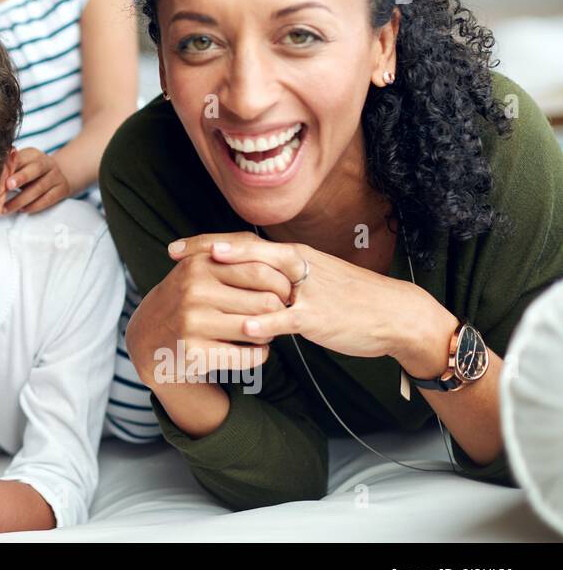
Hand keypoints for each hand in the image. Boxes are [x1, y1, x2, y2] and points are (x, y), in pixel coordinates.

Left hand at [3, 148, 70, 213]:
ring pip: (39, 188)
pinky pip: (48, 199)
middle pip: (34, 169)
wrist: (58, 174)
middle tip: (7, 186)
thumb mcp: (22, 165)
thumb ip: (9, 170)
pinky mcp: (61, 189)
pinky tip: (22, 210)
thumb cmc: (31, 171)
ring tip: (6, 208)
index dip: (9, 169)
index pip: (20, 159)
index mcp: (32, 154)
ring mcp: (56, 176)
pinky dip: (34, 206)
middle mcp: (46, 163)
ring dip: (21, 200)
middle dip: (20, 178)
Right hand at [127, 231, 289, 387]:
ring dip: (269, 334)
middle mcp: (194, 291)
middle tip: (275, 315)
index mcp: (200, 265)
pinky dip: (260, 354)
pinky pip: (250, 356)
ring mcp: (193, 322)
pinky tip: (250, 350)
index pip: (260, 271)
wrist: (148, 337)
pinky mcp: (195, 352)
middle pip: (265, 302)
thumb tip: (283, 256)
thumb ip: (238, 249)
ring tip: (261, 331)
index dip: (282, 284)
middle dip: (278, 311)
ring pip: (260, 330)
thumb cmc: (187, 297)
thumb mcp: (202, 265)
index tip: (284, 293)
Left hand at [172, 233, 455, 373]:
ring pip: (267, 276)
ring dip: (235, 270)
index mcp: (294, 257)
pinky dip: (267, 322)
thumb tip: (245, 279)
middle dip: (208, 249)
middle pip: (248, 250)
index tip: (176, 246)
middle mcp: (298, 266)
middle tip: (173, 253)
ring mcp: (308, 291)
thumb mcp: (313, 280)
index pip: (244, 242)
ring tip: (204, 269)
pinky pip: (289, 318)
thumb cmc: (350, 299)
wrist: (395, 315)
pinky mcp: (319, 318)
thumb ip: (279, 278)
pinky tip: (244, 328)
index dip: (208, 242)